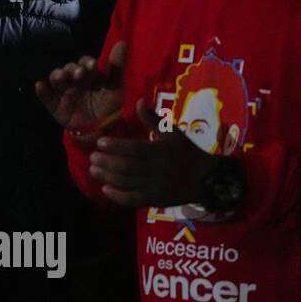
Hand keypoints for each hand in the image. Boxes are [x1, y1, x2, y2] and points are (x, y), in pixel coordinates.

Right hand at [35, 40, 127, 139]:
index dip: (86, 63)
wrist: (100, 130)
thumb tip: (123, 43)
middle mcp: (74, 80)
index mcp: (89, 75)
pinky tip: (40, 86)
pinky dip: (42, 90)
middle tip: (78, 74)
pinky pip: (46, 96)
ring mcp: (63, 92)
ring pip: (56, 79)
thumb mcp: (116, 88)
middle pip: (69, 69)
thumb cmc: (108, 107)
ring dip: (56, 75)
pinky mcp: (54, 105)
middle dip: (72, 69)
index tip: (92, 66)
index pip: (85, 63)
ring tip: (60, 77)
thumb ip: (118, 67)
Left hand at [87, 99, 220, 207]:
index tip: (100, 142)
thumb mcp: (173, 133)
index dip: (116, 146)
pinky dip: (118, 196)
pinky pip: (134, 200)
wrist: (208, 180)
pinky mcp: (157, 200)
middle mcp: (159, 169)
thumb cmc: (187, 152)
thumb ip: (153, 119)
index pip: (136, 149)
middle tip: (92, 157)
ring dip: (107, 177)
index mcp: (163, 151)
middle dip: (107, 162)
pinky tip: (105, 189)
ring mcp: (158, 187)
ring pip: (128, 183)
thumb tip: (138, 101)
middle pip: (128, 167)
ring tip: (93, 170)